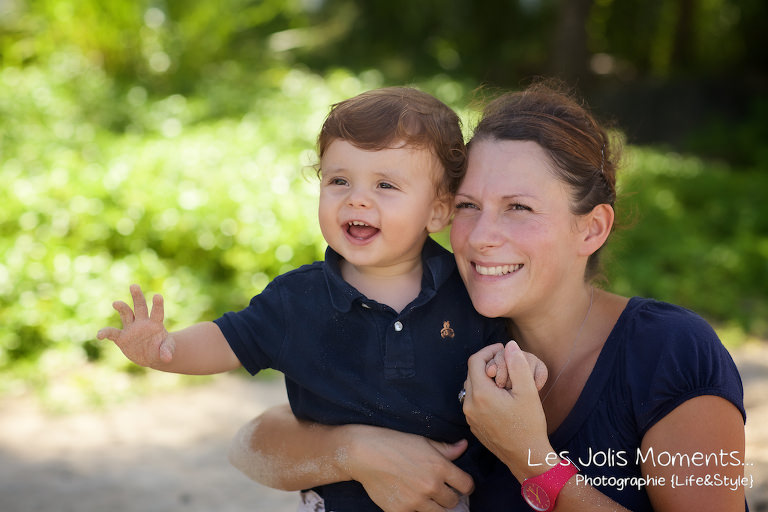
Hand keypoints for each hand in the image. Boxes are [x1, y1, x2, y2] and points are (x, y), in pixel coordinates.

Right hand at [97, 284, 173, 367]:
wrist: (152, 355)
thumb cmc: (162, 349)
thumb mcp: (167, 351)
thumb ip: (167, 351)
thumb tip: (167, 358)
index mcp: (155, 324)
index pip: (157, 312)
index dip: (157, 304)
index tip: (157, 296)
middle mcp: (142, 322)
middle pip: (140, 307)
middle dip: (137, 297)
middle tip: (134, 285)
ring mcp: (131, 328)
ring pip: (126, 314)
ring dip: (121, 307)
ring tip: (116, 303)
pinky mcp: (122, 337)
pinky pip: (112, 333)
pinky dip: (105, 333)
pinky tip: (100, 335)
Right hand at [346, 426, 473, 511]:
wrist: (364, 453)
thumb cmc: (394, 443)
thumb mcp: (422, 441)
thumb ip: (446, 448)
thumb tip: (464, 446)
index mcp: (440, 466)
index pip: (466, 485)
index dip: (465, 486)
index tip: (459, 485)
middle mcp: (431, 486)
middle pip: (453, 502)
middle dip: (449, 496)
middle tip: (439, 489)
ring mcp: (416, 501)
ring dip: (435, 506)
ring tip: (425, 496)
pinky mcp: (401, 511)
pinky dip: (416, 510)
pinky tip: (410, 499)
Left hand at [464, 342, 552, 479]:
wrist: (526, 456)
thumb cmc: (529, 424)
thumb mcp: (528, 392)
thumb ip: (518, 365)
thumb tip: (510, 345)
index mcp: (480, 394)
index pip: (475, 360)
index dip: (488, 350)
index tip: (502, 349)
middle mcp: (469, 405)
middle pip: (472, 373)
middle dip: (487, 364)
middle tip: (506, 364)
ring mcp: (470, 417)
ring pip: (472, 387)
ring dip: (485, 379)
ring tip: (505, 380)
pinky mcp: (474, 425)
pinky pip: (474, 402)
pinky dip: (483, 394)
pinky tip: (501, 397)